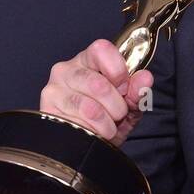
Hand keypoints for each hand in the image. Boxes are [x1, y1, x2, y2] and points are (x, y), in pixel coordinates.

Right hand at [39, 39, 153, 146]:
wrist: (89, 144)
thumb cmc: (108, 117)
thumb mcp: (129, 103)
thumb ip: (138, 90)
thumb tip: (145, 78)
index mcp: (88, 59)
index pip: (101, 49)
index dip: (118, 71)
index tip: (124, 87)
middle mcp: (67, 69)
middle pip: (99, 84)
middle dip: (116, 106)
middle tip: (117, 113)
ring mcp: (54, 89)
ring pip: (90, 108)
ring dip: (106, 123)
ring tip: (107, 126)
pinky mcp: (47, 109)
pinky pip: (77, 123)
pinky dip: (93, 132)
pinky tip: (92, 131)